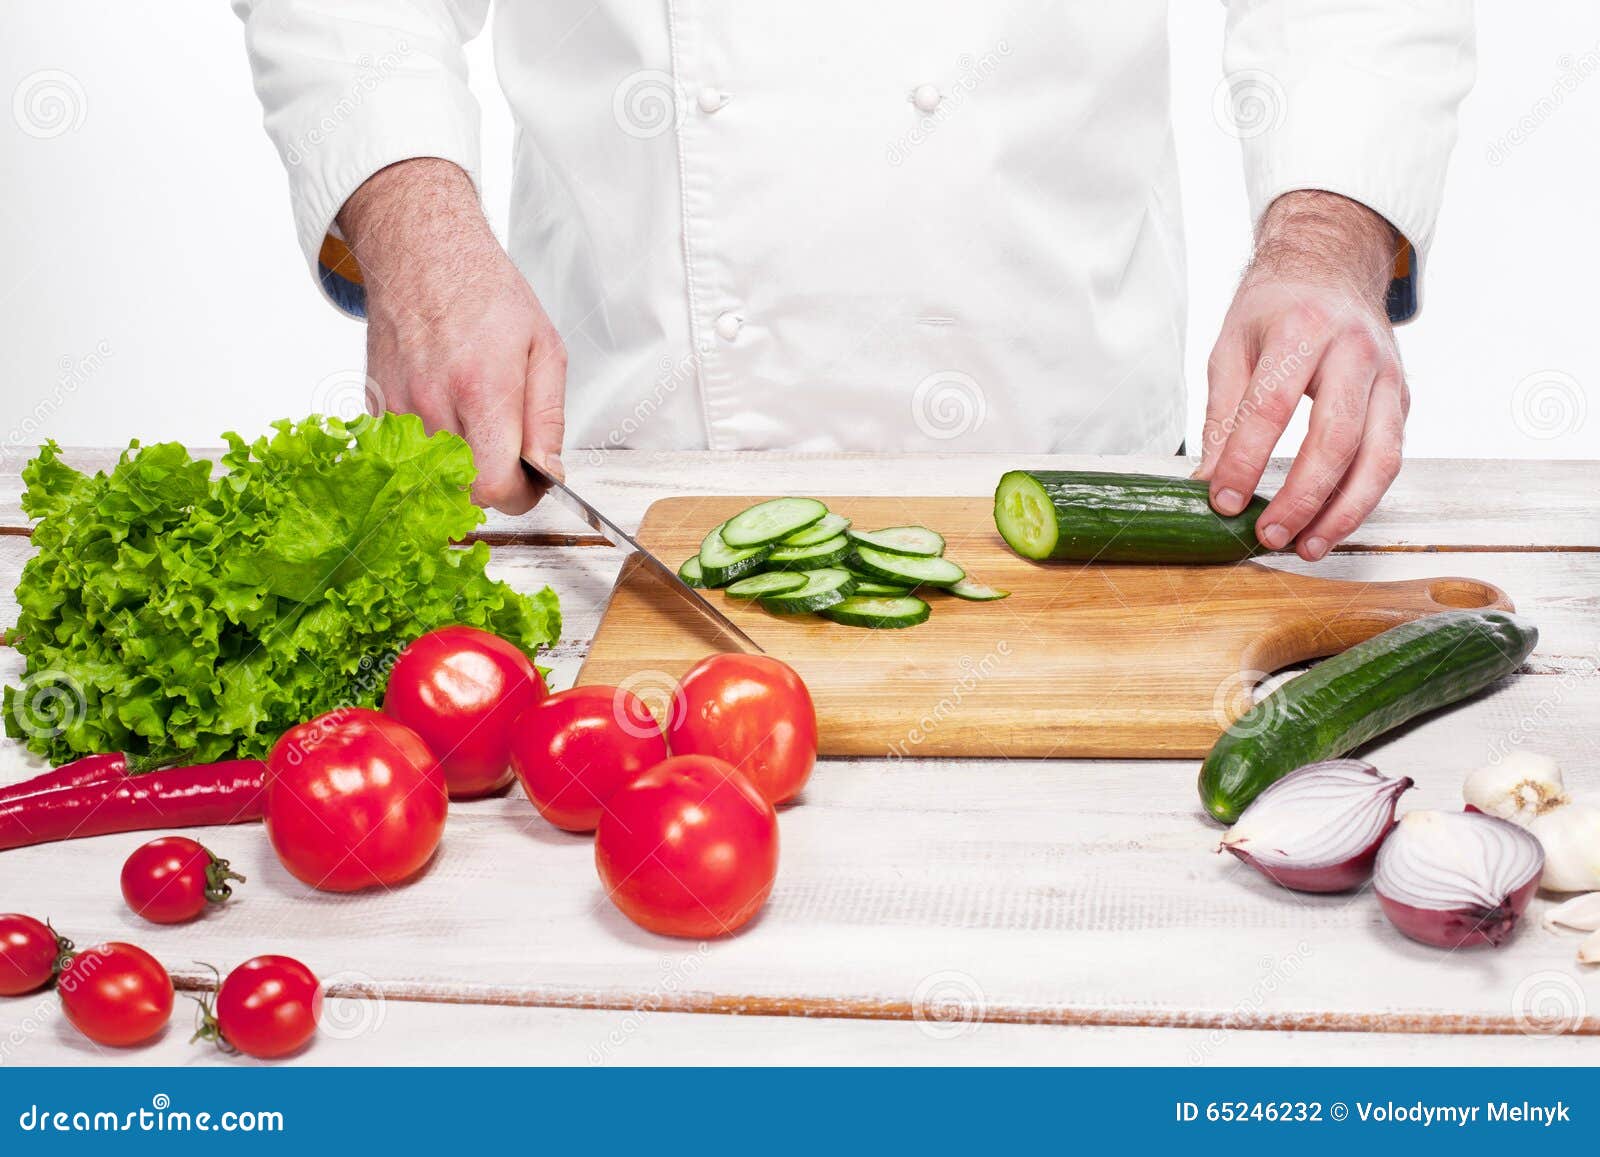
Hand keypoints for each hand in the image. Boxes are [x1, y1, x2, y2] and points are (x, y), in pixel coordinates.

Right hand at [337, 159, 565, 513]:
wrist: (420, 253)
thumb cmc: (484, 293)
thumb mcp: (543, 349)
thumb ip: (547, 419)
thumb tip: (548, 472)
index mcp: (482, 390)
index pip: (496, 485)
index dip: (522, 497)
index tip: (534, 483)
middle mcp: (433, 404)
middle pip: (465, 491)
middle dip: (496, 486)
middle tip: (513, 458)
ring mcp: (398, 407)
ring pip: (434, 477)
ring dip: (463, 467)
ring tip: (479, 426)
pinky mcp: (376, 407)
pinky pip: (407, 455)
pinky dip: (432, 450)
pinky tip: (449, 413)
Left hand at [1196, 191, 1407, 560]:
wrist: (1332, 267)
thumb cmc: (1275, 309)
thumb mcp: (1231, 348)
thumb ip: (1221, 416)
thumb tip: (1209, 482)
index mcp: (1302, 329)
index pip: (1272, 407)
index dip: (1246, 460)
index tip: (1223, 502)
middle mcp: (1354, 351)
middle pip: (1335, 438)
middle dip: (1301, 497)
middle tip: (1268, 535)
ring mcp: (1387, 376)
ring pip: (1378, 457)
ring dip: (1342, 512)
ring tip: (1305, 546)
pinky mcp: (1403, 399)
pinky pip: (1389, 458)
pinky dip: (1362, 499)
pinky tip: (1330, 524)